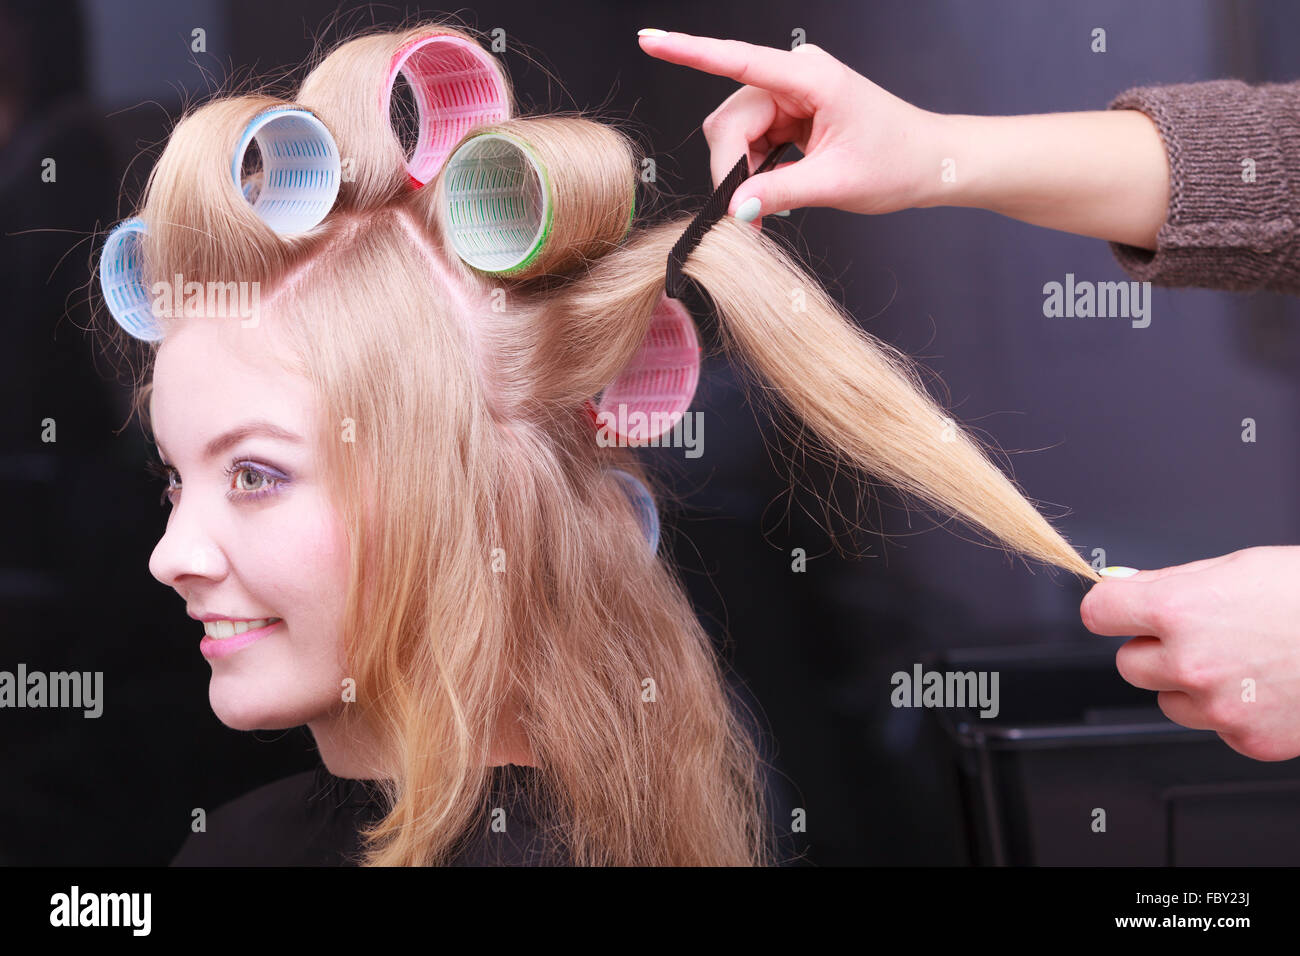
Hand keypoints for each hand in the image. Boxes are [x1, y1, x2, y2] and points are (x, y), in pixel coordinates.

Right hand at [637, 30, 1167, 248]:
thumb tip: (735, 208)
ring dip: (743, 174)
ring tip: (768, 206)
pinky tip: (772, 192)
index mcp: (810, 79)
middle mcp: (797, 78)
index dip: (690, 52)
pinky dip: (754, 173)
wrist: (931, 164)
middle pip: (731, 117)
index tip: (651, 41)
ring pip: (737, 135)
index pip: (739, 62)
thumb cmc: (899, 162)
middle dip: (731, 167)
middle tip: (742, 216)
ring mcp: (792, 96)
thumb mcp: (836, 184)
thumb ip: (779, 194)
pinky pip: (752, 143)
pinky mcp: (791, 115)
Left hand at [1080, 546, 1299, 760]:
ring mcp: (1218, 707)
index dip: (1112, 609)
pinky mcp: (1246, 739)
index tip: (1119, 610)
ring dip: (1188, 683)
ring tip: (1241, 658)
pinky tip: (1264, 684)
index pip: (1099, 614)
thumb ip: (1170, 582)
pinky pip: (1212, 725)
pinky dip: (1230, 710)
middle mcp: (1190, 662)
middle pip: (1128, 664)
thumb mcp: (1236, 567)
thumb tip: (1124, 584)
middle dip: (1154, 648)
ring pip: (1167, 699)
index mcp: (1178, 610)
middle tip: (1199, 633)